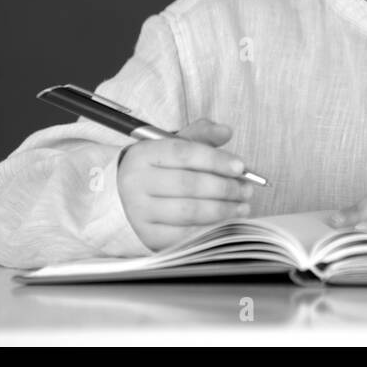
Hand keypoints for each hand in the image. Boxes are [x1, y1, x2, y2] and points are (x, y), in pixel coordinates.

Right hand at [117, 119, 254, 250]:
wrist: (119, 197)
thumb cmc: (155, 170)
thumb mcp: (171, 146)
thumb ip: (199, 136)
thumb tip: (226, 131)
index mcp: (144, 154)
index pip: (184, 153)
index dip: (216, 160)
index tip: (240, 167)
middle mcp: (137, 182)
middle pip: (189, 184)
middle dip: (225, 188)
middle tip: (246, 190)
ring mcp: (139, 211)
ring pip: (188, 211)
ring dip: (222, 210)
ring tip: (241, 207)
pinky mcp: (146, 235)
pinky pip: (183, 235)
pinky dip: (208, 230)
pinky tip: (224, 224)